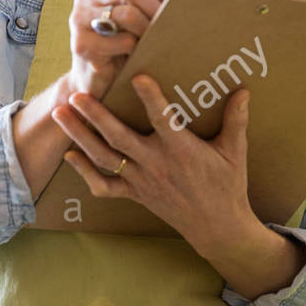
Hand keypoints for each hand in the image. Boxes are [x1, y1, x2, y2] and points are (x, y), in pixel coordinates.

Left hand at [52, 74, 258, 248]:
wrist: (217, 228)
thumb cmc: (228, 187)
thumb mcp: (235, 153)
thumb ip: (236, 121)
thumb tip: (244, 90)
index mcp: (182, 151)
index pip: (164, 120)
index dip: (151, 98)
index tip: (138, 77)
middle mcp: (157, 164)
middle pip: (119, 138)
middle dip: (95, 116)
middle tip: (76, 94)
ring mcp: (142, 181)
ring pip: (104, 158)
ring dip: (80, 137)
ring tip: (61, 114)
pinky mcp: (135, 194)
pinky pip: (104, 186)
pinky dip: (84, 173)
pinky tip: (70, 155)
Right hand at [67, 0, 189, 97]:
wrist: (103, 80)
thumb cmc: (127, 42)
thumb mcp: (147, 12)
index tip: (178, 0)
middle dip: (158, 7)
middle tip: (173, 25)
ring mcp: (81, 17)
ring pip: (127, 14)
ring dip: (150, 29)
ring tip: (159, 40)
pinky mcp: (81, 43)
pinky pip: (120, 41)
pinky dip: (137, 48)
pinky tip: (140, 54)